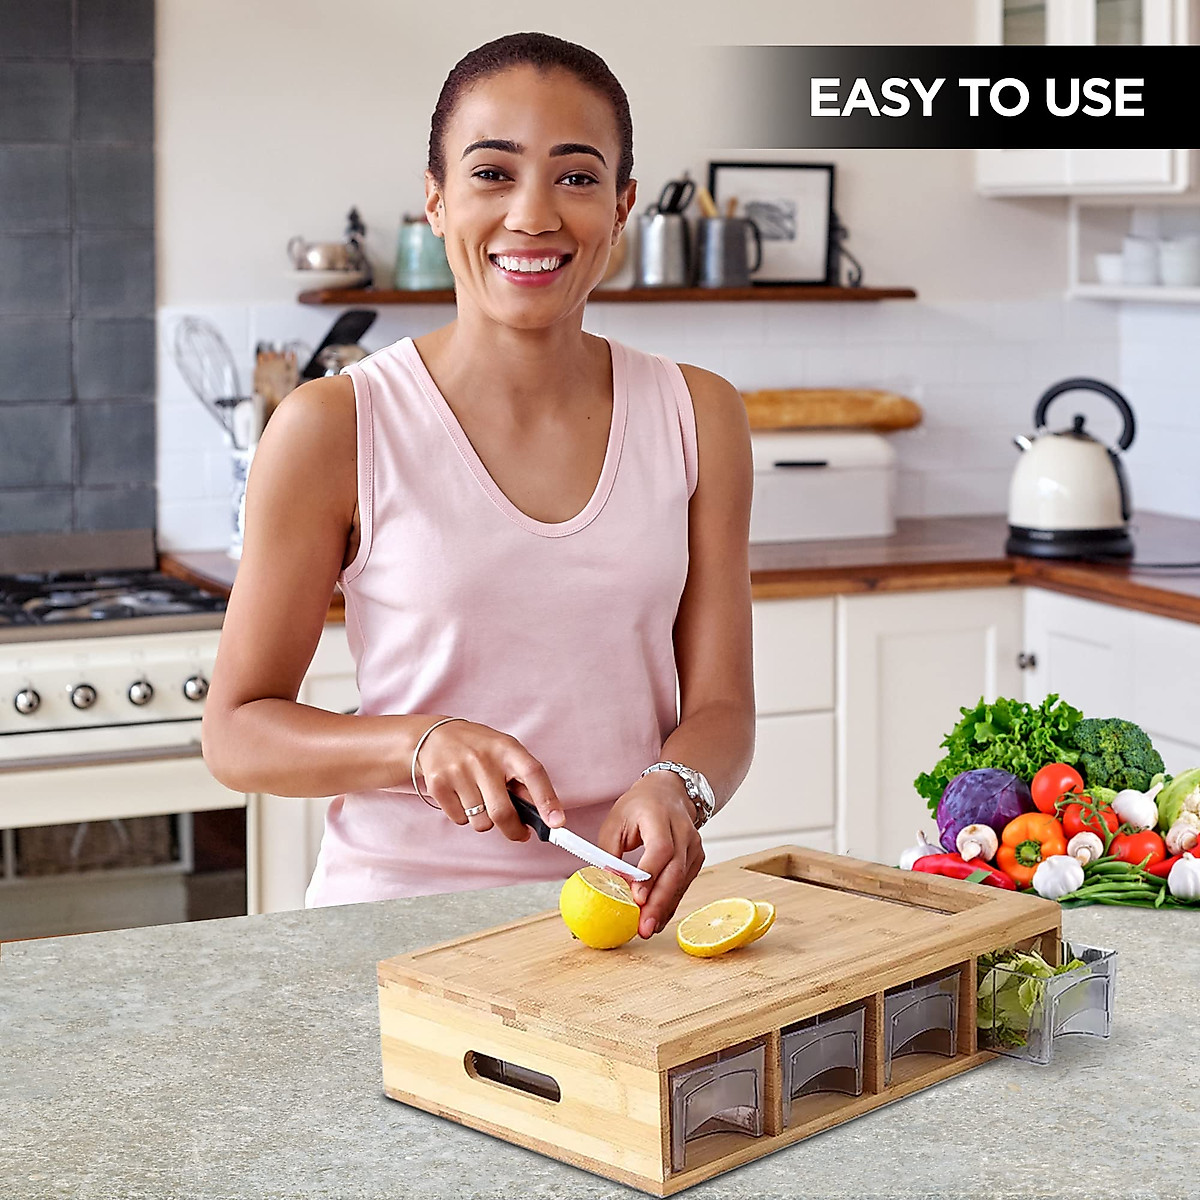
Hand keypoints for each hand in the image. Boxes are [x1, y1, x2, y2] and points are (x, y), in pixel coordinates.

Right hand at [413, 719, 564, 841]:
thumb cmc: (480, 748)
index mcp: (507, 749)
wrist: (435, 736)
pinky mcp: (438, 784)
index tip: (557, 823)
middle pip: (502, 812)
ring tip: (482, 802)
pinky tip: (463, 798)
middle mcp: (483, 759)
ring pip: (480, 822)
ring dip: (485, 821)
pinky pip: (459, 820)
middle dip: (514, 831)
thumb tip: (543, 815)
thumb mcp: (506, 753)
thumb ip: (523, 781)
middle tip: (519, 833)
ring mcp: (458, 771)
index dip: (547, 800)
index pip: (533, 773)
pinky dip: (464, 818)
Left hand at [596, 772, 704, 939]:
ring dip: (665, 907)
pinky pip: (684, 884)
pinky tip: (658, 918)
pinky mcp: (696, 858)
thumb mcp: (615, 822)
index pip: (661, 848)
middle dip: (659, 902)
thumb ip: (610, 853)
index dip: (650, 875)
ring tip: (647, 929)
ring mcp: (694, 845)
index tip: (637, 898)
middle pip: (675, 870)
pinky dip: (670, 902)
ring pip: (682, 881)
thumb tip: (606, 885)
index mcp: (659, 816)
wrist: (669, 791)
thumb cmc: (638, 807)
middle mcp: (683, 830)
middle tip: (643, 927)